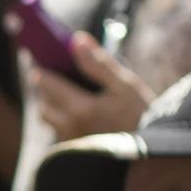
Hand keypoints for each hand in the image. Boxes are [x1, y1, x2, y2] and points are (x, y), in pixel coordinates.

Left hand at [34, 33, 152, 140]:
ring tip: (61, 87)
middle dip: (44, 86)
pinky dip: (61, 115)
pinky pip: (60, 128)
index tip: (36, 56)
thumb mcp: (124, 85)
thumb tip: (76, 40)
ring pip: (49, 118)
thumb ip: (98, 63)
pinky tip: (74, 104)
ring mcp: (72, 140)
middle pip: (44, 103)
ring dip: (51, 102)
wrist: (153, 150)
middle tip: (48, 69)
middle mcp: (70, 127)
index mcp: (81, 110)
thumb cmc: (140, 114)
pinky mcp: (76, 149)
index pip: (48, 84)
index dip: (41, 69)